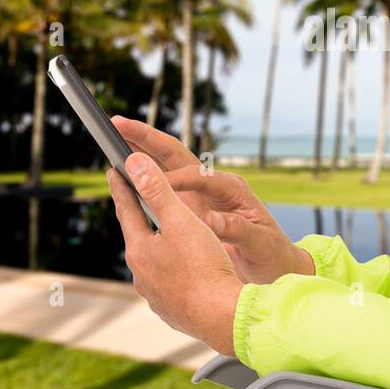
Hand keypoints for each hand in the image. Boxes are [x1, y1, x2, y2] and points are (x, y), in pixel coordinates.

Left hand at [107, 153, 242, 356]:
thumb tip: (134, 162)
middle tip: (138, 201)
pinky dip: (174, 273)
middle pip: (139, 238)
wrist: (222, 317)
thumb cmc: (203, 266)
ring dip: (159, 249)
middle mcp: (141, 275)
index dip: (122, 187)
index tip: (114, 171)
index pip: (127, 210)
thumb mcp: (180, 220)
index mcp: (139, 249)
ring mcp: (155, 295)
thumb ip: (157, 189)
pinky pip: (170, 285)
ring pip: (154, 264)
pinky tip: (185, 273)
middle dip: (140, 219)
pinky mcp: (172, 310)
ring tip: (166, 238)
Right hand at [110, 116, 314, 283]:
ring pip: (166, 164)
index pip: (198, 176)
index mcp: (232, 189)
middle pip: (176, 154)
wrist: (274, 266)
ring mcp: (200, 193)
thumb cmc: (270, 254)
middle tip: (118, 123)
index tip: (152, 182)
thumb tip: (211, 219)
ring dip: (141, 148)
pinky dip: (143, 172)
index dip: (174, 178)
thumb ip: (236, 230)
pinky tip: (123, 168)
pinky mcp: (191, 205)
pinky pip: (163, 184)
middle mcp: (214, 184)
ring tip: (115, 133)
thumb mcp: (258, 243)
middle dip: (147, 138)